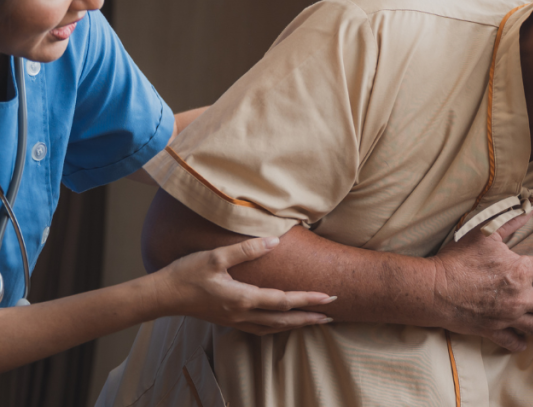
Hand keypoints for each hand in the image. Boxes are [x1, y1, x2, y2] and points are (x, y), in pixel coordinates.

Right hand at [156, 237, 336, 334]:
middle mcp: (242, 314)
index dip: (307, 299)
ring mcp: (235, 320)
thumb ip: (246, 250)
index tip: (328, 297)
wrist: (163, 295)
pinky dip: (278, 327)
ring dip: (296, 324)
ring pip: (273, 328)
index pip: (283, 301)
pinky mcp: (229, 321)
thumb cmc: (187, 273)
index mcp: (242, 298)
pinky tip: (283, 324)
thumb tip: (274, 241)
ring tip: (315, 321)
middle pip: (283, 320)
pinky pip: (261, 329)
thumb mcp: (216, 256)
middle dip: (309, 317)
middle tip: (333, 314)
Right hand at [429, 213, 532, 351]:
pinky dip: (521, 342)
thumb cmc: (458, 260)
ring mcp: (507, 317)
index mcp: (520, 271)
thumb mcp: (484, 234)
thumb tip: (527, 210)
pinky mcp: (492, 331)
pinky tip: (526, 342)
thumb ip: (509, 222)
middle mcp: (519, 297)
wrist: (434, 290)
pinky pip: (512, 341)